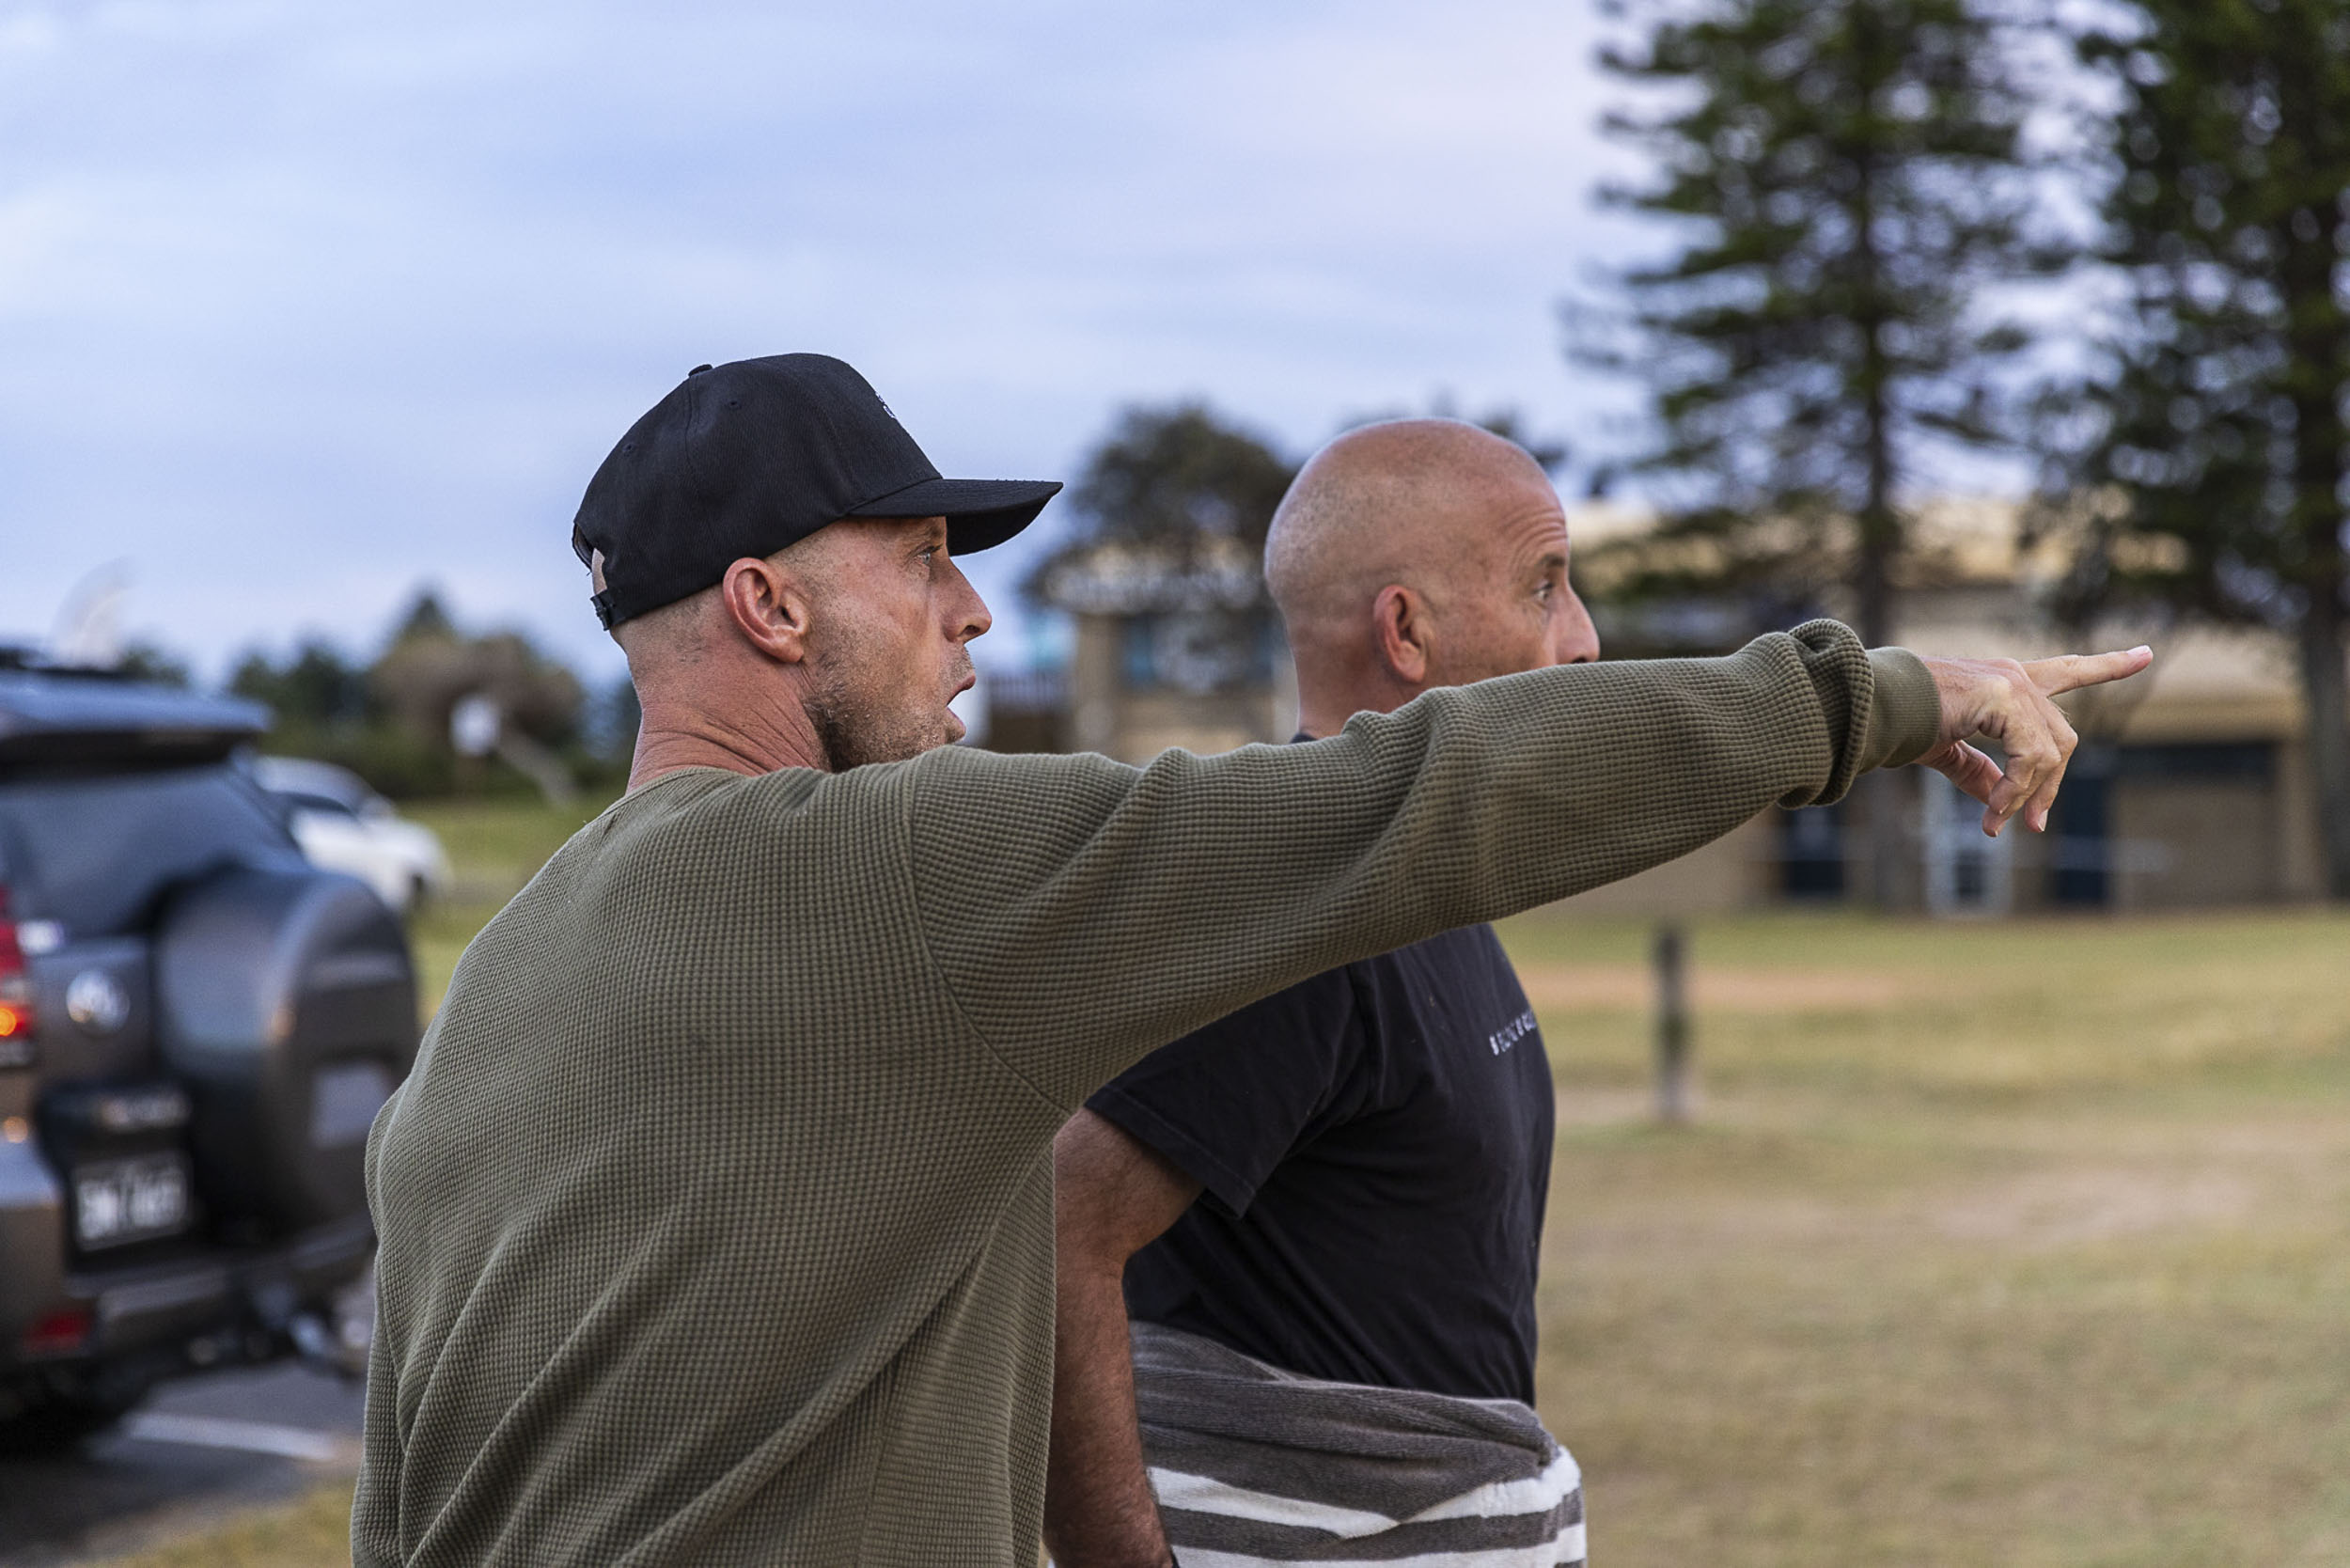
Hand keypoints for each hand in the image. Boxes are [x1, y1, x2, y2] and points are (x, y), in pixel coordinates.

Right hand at [1917, 647, 2152, 837]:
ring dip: (2030, 796)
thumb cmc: (1897, 724)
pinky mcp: (2004, 696)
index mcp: (2002, 680)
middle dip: (2054, 786)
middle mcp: (2013, 676)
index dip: (2108, 666)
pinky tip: (1993, 815)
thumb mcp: (1947, 750)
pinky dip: (2016, 792)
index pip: (2066, 671)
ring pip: (2051, 753)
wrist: (1869, 707)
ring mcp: (2011, 683)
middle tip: (2037, 826)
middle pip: (2063, 738)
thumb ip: (1981, 772)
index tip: (2147, 655)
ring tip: (1999, 823)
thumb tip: (2003, 804)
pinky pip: (2030, 758)